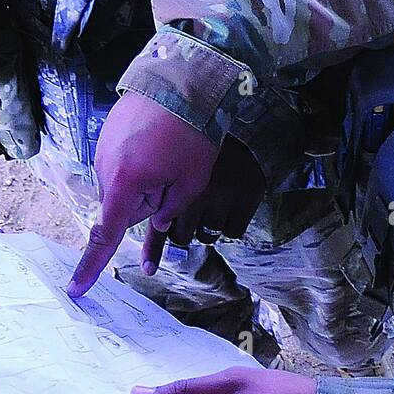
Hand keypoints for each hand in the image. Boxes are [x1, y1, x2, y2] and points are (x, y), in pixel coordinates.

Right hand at [68, 90, 218, 296]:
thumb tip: (156, 219)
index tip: (75, 290)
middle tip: (177, 170)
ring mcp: (104, 148)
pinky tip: (163, 137)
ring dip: (148, 176)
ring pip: (126, 181)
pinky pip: (124, 160)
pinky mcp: (109, 132)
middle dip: (149, 199)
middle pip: (125, 204)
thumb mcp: (192, 181)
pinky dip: (143, 158)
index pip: (104, 236)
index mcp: (124, 185)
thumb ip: (170, 210)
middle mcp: (105, 168)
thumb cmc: (191, 131)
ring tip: (173, 147)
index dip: (91, 266)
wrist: (181, 77)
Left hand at [135, 136, 264, 264]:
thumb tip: (146, 218)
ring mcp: (223, 198)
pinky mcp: (246, 200)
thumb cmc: (202, 145)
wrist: (242, 125)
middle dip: (182, 225)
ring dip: (206, 225)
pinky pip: (232, 231)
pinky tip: (228, 203)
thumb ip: (158, 189)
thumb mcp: (175, 161)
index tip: (148, 269)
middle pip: (182, 235)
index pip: (160, 224)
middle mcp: (197, 193)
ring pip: (207, 235)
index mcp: (174, 182)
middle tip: (189, 208)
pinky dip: (229, 222)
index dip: (152, 250)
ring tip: (210, 202)